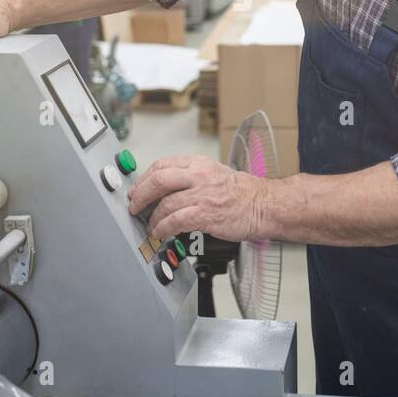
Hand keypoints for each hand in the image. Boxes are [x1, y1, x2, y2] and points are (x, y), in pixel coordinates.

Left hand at [128, 155, 268, 241]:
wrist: (263, 205)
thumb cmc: (241, 193)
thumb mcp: (212, 173)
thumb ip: (188, 178)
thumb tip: (162, 189)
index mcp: (198, 164)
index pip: (161, 165)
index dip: (144, 179)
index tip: (137, 190)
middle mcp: (198, 176)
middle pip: (158, 180)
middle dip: (140, 195)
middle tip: (134, 206)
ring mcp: (202, 194)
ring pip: (165, 204)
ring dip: (152, 218)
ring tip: (150, 226)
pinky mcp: (206, 214)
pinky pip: (176, 221)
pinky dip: (163, 228)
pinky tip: (160, 233)